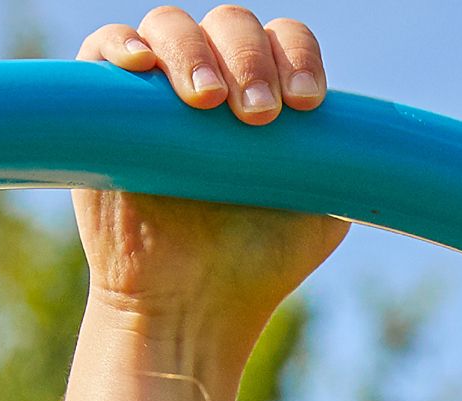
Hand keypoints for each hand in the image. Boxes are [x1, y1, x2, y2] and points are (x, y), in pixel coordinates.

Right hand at [76, 11, 346, 364]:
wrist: (192, 311)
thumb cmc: (258, 265)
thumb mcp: (322, 210)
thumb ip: (341, 158)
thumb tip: (359, 121)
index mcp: (265, 92)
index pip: (283, 40)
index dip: (296, 56)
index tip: (304, 103)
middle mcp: (212, 81)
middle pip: (230, 25)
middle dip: (248, 58)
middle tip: (256, 115)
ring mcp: (155, 92)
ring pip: (169, 27)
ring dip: (190, 52)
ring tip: (204, 102)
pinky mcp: (102, 109)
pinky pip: (101, 48)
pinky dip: (120, 45)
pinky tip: (140, 65)